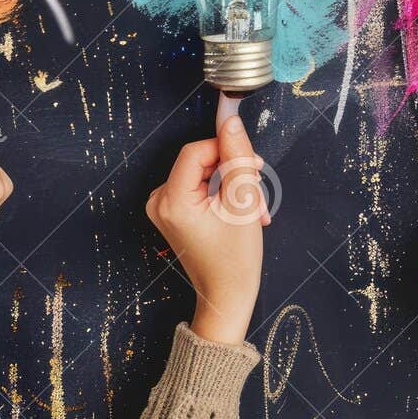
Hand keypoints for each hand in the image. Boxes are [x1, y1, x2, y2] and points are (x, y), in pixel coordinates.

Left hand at [144, 116, 268, 345]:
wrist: (226, 296)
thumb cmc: (235, 259)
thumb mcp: (244, 202)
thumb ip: (237, 157)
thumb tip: (230, 122)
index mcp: (172, 200)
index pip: (197, 150)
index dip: (226, 150)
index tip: (251, 163)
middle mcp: (159, 201)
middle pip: (200, 162)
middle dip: (234, 173)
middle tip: (258, 196)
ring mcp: (163, 208)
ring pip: (204, 174)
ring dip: (232, 186)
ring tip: (253, 210)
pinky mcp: (172, 212)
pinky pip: (199, 187)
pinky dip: (222, 196)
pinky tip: (239, 213)